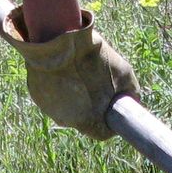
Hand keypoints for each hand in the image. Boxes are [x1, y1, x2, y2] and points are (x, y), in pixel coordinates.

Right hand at [7, 5, 139, 140]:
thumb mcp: (124, 73)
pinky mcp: (37, 96)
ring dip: (74, 98)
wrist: (60, 39)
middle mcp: (68, 120)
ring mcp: (50, 108)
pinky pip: (53, 97)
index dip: (109, 123)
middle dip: (92, 108)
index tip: (112, 110)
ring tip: (78, 75)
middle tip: (95, 87)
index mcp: (89, 120)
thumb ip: (131, 92)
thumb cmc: (94, 58)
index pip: (102, 134)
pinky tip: (63, 72)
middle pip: (84, 120)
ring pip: (67, 109)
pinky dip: (59, 88)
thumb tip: (134, 101)